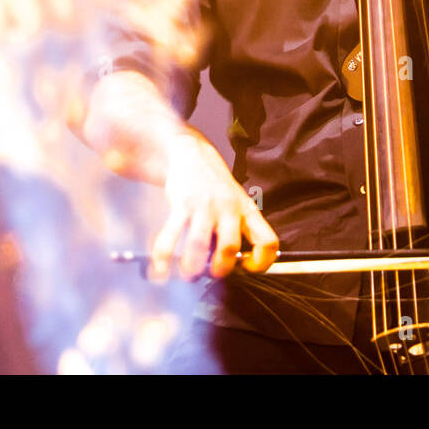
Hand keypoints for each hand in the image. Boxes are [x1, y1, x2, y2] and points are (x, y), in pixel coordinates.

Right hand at [148, 133, 278, 281]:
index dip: (263, 261)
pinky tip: (161, 269)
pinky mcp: (182, 203)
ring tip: (188, 274)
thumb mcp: (238, 202)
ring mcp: (205, 206)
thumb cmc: (216, 186)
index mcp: (247, 211)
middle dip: (219, 269)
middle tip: (211, 274)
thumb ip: (239, 230)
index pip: (267, 240)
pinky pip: (171, 235)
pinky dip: (164, 257)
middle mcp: (228, 208)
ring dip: (191, 267)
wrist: (192, 154)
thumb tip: (235, 265)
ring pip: (199, 244)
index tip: (248, 268)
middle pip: (230, 247)